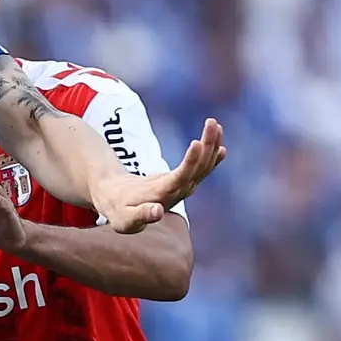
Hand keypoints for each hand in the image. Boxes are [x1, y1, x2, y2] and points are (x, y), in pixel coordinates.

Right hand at [89, 117, 225, 234]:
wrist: (121, 208)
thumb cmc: (120, 211)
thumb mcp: (125, 218)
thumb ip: (141, 215)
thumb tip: (157, 211)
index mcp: (163, 197)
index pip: (181, 178)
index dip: (191, 162)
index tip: (196, 143)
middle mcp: (178, 193)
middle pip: (197, 168)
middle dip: (206, 145)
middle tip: (212, 122)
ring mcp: (184, 188)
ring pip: (202, 166)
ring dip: (210, 145)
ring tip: (215, 124)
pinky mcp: (184, 183)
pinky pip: (200, 169)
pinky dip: (211, 157)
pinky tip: (220, 147)